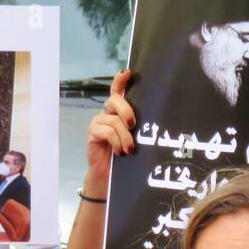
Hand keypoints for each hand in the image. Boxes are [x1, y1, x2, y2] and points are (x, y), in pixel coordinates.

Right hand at [85, 69, 135, 184]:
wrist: (108, 175)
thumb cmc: (124, 156)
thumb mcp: (134, 138)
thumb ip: (137, 127)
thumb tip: (154, 121)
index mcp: (117, 112)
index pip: (117, 91)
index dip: (120, 81)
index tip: (127, 73)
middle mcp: (106, 113)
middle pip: (115, 100)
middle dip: (126, 110)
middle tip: (134, 125)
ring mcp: (98, 122)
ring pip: (114, 121)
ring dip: (125, 136)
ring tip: (129, 149)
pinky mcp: (93, 133)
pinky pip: (107, 132)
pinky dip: (116, 142)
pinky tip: (120, 151)